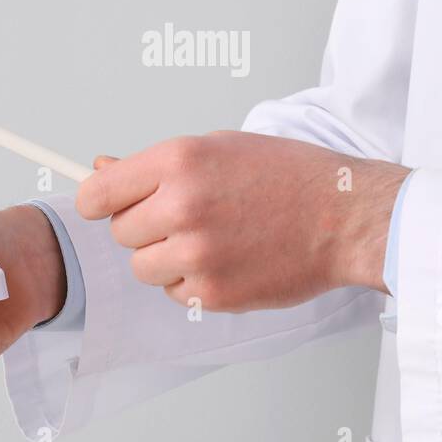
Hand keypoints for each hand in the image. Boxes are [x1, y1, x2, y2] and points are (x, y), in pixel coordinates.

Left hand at [76, 131, 407, 312]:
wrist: (344, 216)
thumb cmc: (288, 176)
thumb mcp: (219, 147)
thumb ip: (155, 166)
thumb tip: (102, 170)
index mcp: (179, 161)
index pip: (97, 195)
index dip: (98, 202)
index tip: (106, 206)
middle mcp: (182, 206)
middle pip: (120, 233)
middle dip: (144, 227)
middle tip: (185, 218)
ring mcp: (197, 254)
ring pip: (143, 267)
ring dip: (165, 258)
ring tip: (209, 239)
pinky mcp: (214, 293)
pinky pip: (175, 293)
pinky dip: (193, 282)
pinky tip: (229, 259)